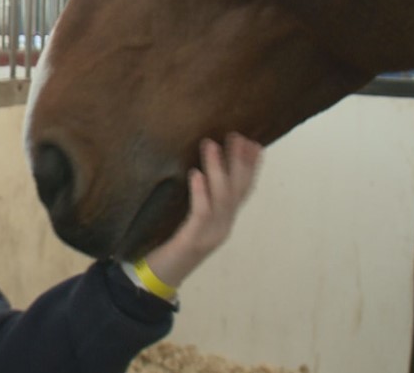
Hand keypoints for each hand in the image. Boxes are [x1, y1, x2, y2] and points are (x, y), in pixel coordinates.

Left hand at [142, 133, 261, 290]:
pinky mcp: (192, 241)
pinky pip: (200, 214)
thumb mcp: (187, 217)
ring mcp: (210, 235)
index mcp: (223, 222)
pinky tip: (196, 173)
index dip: (251, 168)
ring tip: (211, 144)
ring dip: (217, 169)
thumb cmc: (169, 243)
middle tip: (236, 135)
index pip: (243, 191)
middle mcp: (222, 227)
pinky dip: (200, 192)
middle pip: (237, 191)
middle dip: (239, 162)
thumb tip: (197, 167)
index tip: (254, 143)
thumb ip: (197, 198)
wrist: (159, 277)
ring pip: (221, 198)